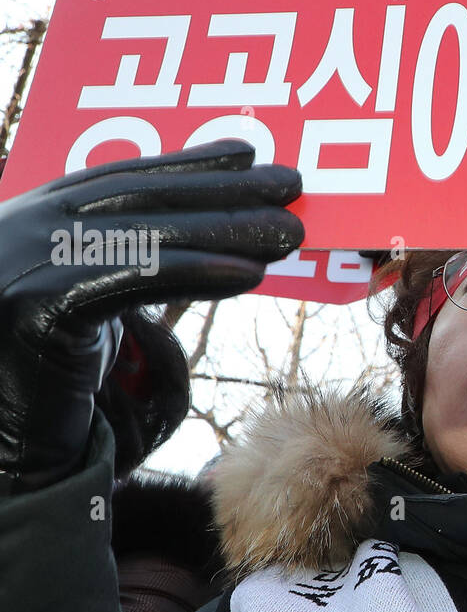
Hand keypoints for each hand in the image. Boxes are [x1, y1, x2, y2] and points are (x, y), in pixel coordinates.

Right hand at [0, 140, 303, 493]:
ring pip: (146, 235)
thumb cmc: (57, 392)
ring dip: (227, 229)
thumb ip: (129, 265)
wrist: (7, 458)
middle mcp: (18, 229)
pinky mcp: (34, 304)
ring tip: (291, 233)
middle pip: (139, 199)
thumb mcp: (95, 307)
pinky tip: (251, 273)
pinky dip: (199, 272)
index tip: (248, 153)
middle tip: (293, 184)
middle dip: (222, 191)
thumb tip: (216, 245)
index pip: (119, 180)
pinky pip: (136, 279)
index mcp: (28, 220)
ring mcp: (20, 261)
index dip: (186, 166)